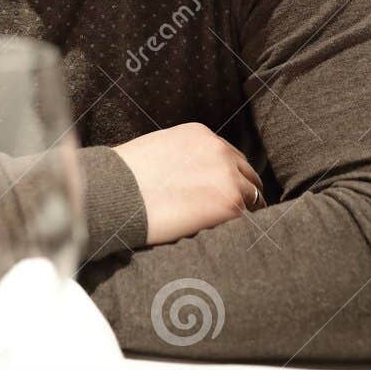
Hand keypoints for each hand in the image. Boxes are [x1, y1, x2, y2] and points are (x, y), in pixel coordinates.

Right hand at [112, 123, 264, 245]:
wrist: (118, 193)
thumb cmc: (127, 177)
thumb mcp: (159, 150)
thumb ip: (182, 157)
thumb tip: (189, 177)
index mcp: (200, 134)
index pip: (228, 155)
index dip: (229, 174)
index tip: (228, 188)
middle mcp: (218, 149)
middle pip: (246, 172)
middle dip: (243, 190)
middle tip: (242, 209)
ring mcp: (227, 174)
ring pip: (251, 194)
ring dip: (245, 208)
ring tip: (239, 226)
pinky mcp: (230, 201)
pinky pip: (246, 215)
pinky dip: (241, 224)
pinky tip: (230, 235)